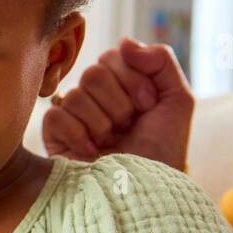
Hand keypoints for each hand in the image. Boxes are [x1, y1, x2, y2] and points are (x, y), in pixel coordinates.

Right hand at [42, 38, 192, 170]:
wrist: (146, 192)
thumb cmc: (163, 151)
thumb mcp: (178, 100)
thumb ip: (161, 61)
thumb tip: (124, 41)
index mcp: (121, 85)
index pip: (113, 56)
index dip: (133, 80)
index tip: (147, 106)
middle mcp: (95, 97)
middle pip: (94, 73)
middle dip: (119, 104)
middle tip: (128, 127)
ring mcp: (73, 116)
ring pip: (76, 94)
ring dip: (103, 124)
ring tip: (112, 143)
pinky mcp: (54, 136)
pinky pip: (56, 116)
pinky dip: (80, 135)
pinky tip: (92, 152)